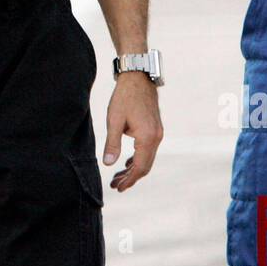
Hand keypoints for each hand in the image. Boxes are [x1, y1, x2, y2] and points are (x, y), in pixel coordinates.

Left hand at [103, 73, 162, 191]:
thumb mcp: (114, 120)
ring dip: (134, 169)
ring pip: (147, 158)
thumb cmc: (124, 97)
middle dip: (131, 177)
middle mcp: (156, 137)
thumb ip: (112, 143)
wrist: (138, 77)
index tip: (117, 187)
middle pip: (145, 166)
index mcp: (147, 137)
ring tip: (118, 176)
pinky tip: (127, 162)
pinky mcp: (156, 128)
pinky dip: (138, 158)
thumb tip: (108, 164)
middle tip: (115, 185)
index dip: (129, 180)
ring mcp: (158, 132)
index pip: (139, 167)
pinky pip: (148, 149)